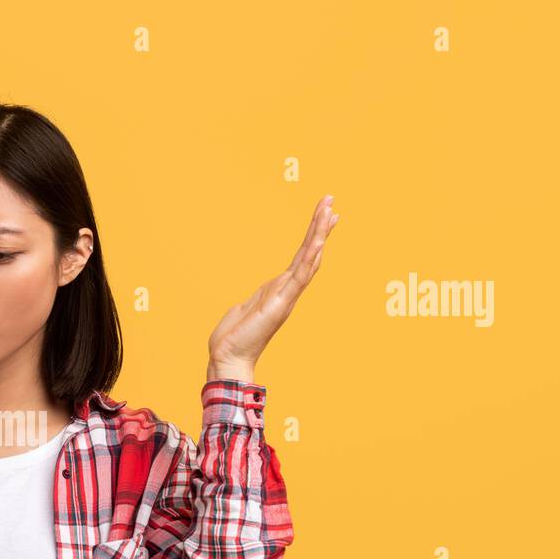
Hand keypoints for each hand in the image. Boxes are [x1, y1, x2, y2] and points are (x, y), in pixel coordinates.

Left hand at [207, 194, 338, 381]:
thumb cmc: (234, 338)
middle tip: (331, 200)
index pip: (301, 257)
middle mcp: (287, 291)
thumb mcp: (245, 309)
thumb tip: (252, 302)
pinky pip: (298, 279)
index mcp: (279, 290)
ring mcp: (286, 297)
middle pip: (308, 253)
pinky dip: (309, 261)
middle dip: (319, 226)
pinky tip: (318, 243)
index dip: (312, 236)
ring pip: (308, 261)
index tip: (325, 214)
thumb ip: (255, 300)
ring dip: (318, 236)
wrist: (228, 358)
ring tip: (329, 212)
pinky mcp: (280, 305)